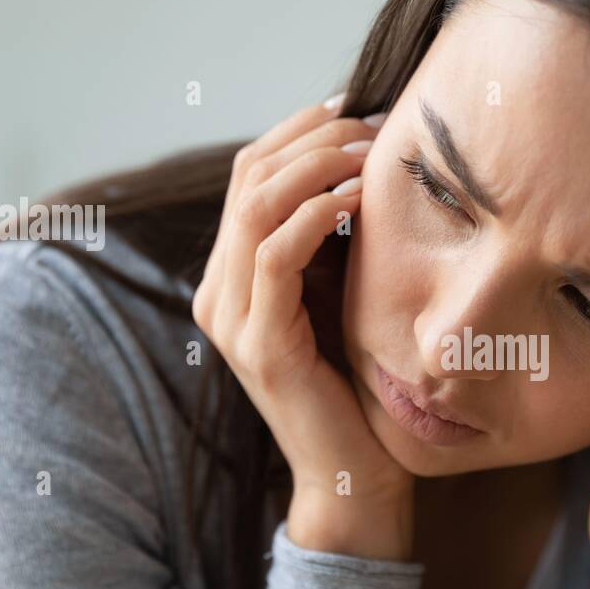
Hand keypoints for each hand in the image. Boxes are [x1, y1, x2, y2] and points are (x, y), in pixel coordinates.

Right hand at [192, 98, 415, 558]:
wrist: (355, 476)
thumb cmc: (358, 388)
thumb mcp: (339, 300)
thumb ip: (330, 247)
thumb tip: (360, 172)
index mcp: (231, 278)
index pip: (249, 175)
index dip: (298, 134)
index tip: (356, 112)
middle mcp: (218, 293)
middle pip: (247, 176)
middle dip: (311, 138)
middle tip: (371, 124)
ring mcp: (231, 318)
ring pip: (255, 204)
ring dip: (316, 165)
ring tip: (369, 153)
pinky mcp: (259, 344)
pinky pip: (276, 253)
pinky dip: (317, 213)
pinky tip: (359, 200)